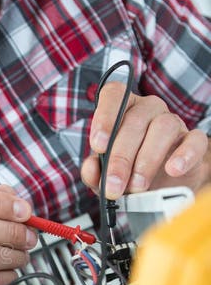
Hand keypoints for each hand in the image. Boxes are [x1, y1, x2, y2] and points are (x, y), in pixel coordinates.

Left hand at [81, 81, 210, 197]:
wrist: (162, 188)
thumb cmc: (128, 173)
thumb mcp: (105, 175)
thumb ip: (94, 171)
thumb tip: (90, 168)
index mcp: (122, 109)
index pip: (114, 96)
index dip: (104, 117)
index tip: (98, 145)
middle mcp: (148, 109)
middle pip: (135, 121)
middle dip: (121, 157)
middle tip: (113, 185)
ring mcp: (173, 122)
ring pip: (163, 127)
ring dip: (147, 160)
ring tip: (137, 186)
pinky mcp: (193, 140)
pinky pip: (195, 140)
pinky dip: (184, 155)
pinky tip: (173, 170)